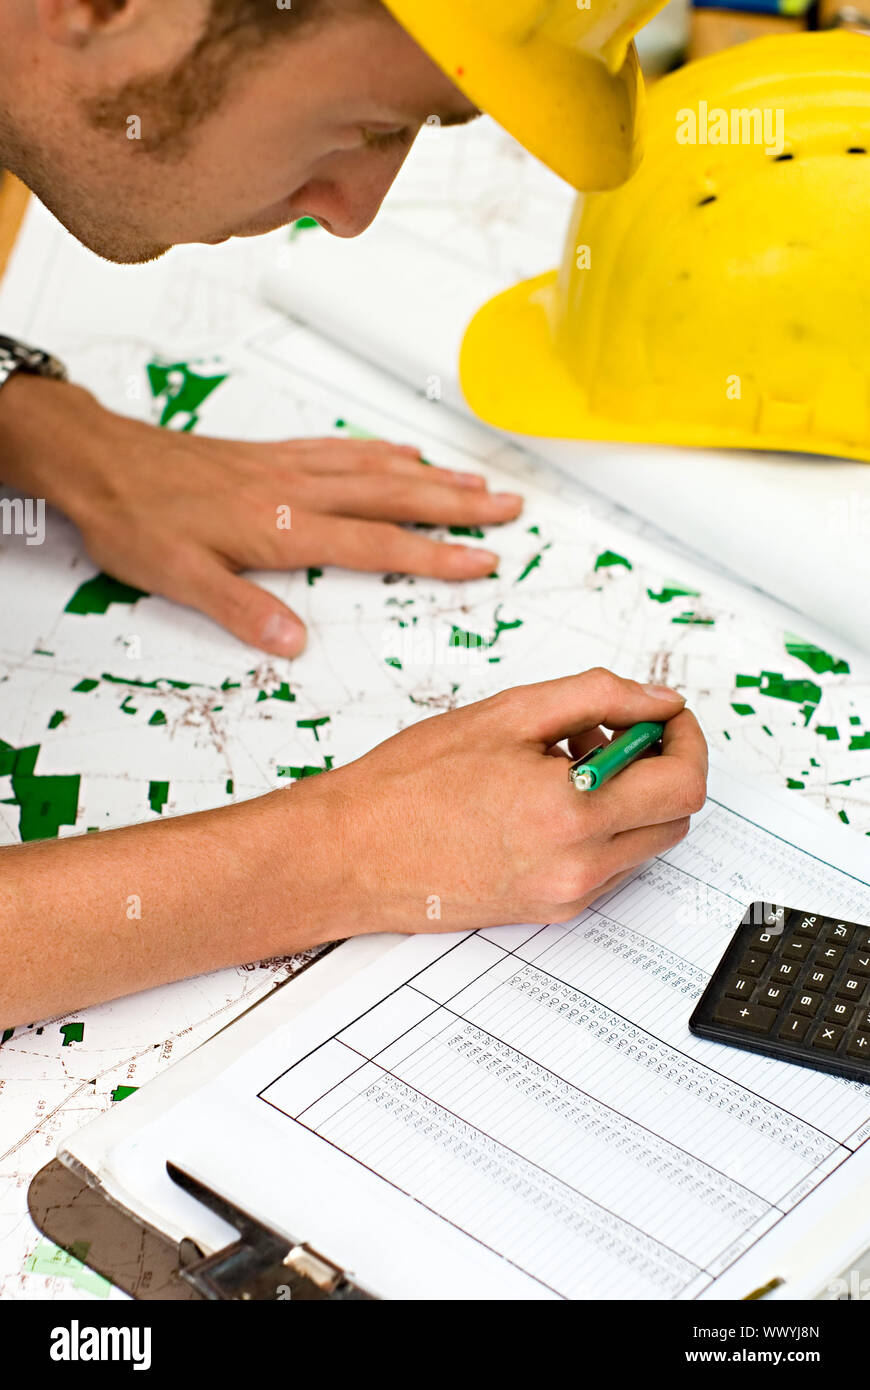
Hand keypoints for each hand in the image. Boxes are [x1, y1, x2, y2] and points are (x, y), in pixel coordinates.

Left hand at [0, 376, 521, 653]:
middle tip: (509, 508)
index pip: (376, 543)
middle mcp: (296, 492)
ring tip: (477, 484)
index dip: (435, 554)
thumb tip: (294, 643)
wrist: (101, 461)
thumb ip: (242, 610)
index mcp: (282, 527)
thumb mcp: (181, 579)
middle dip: (457, 504)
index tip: (482, 559)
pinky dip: (383, 452)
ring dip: (433, 476)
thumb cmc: (138, 519)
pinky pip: (343, 449)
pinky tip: (402, 453)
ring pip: (377, 468)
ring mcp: (289, 468)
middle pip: (395, 495)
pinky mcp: (274, 455)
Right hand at [291, 669, 708, 937]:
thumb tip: (656, 699)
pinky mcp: (550, 912)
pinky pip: (608, 865)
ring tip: (568, 759)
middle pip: (676, 817)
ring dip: (632, 795)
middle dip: (662, 765)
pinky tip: (547, 794)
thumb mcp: (506, 714)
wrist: (351, 853)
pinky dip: (600, 825)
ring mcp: (567, 896)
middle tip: (616, 729)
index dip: (686, 736)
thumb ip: (596, 697)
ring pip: (645, 842)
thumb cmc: (409, 785)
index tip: (664, 713)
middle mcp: (580, 867)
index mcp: (573, 813)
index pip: (682, 781)